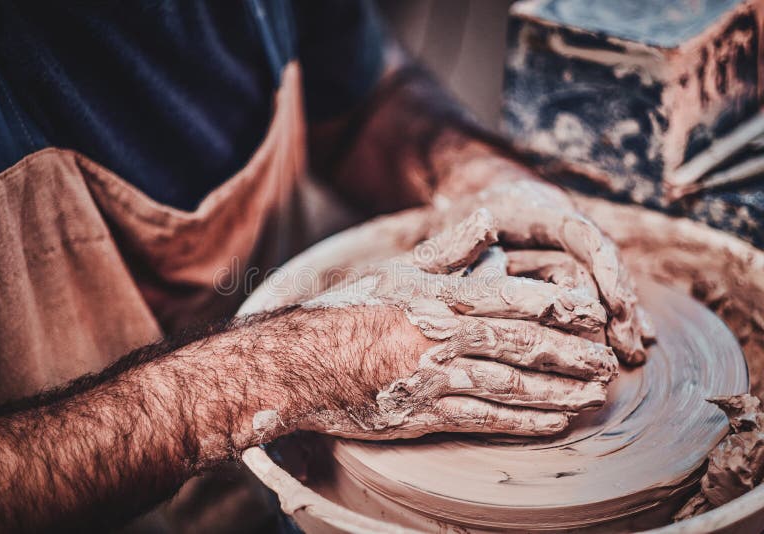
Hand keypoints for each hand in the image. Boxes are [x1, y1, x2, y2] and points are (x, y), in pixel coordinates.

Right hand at [294, 210, 618, 439]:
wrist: (303, 362)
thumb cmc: (350, 311)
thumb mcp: (398, 269)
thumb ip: (449, 248)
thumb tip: (490, 220)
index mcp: (442, 297)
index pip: (513, 298)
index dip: (559, 307)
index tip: (594, 314)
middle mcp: (445, 336)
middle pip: (523, 345)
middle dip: (571, 355)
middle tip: (607, 363)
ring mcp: (438, 377)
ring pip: (512, 384)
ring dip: (558, 391)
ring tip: (593, 395)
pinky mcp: (427, 414)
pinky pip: (486, 418)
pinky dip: (524, 422)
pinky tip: (553, 422)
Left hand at [433, 180, 655, 363]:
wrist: (467, 203)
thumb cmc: (453, 223)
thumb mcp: (450, 231)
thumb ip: (463, 239)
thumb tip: (485, 229)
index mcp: (534, 208)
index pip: (580, 234)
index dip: (603, 269)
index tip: (616, 307)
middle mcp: (559, 221)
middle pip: (602, 260)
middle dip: (621, 303)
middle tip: (629, 346)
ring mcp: (568, 241)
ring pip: (606, 275)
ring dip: (624, 313)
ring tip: (635, 352)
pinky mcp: (570, 260)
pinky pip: (600, 286)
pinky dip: (616, 312)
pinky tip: (631, 340)